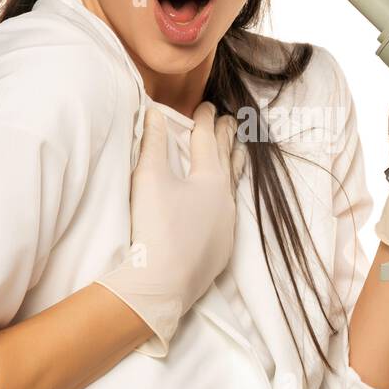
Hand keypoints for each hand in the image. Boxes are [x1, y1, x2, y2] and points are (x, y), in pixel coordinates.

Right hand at [93, 101, 246, 357]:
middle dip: (228, 138)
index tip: (207, 105)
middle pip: (228, 160)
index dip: (205, 120)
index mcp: (209, 178)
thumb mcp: (149, 179)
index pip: (207, 141)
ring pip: (234, 187)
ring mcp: (227, 225)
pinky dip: (229, 199)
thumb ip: (153, 143)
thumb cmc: (154, 227)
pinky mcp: (222, 249)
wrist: (163, 283)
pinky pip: (230, 215)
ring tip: (240, 151)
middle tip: (231, 120)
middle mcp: (225, 199)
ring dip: (235, 165)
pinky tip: (227, 204)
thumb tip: (155, 112)